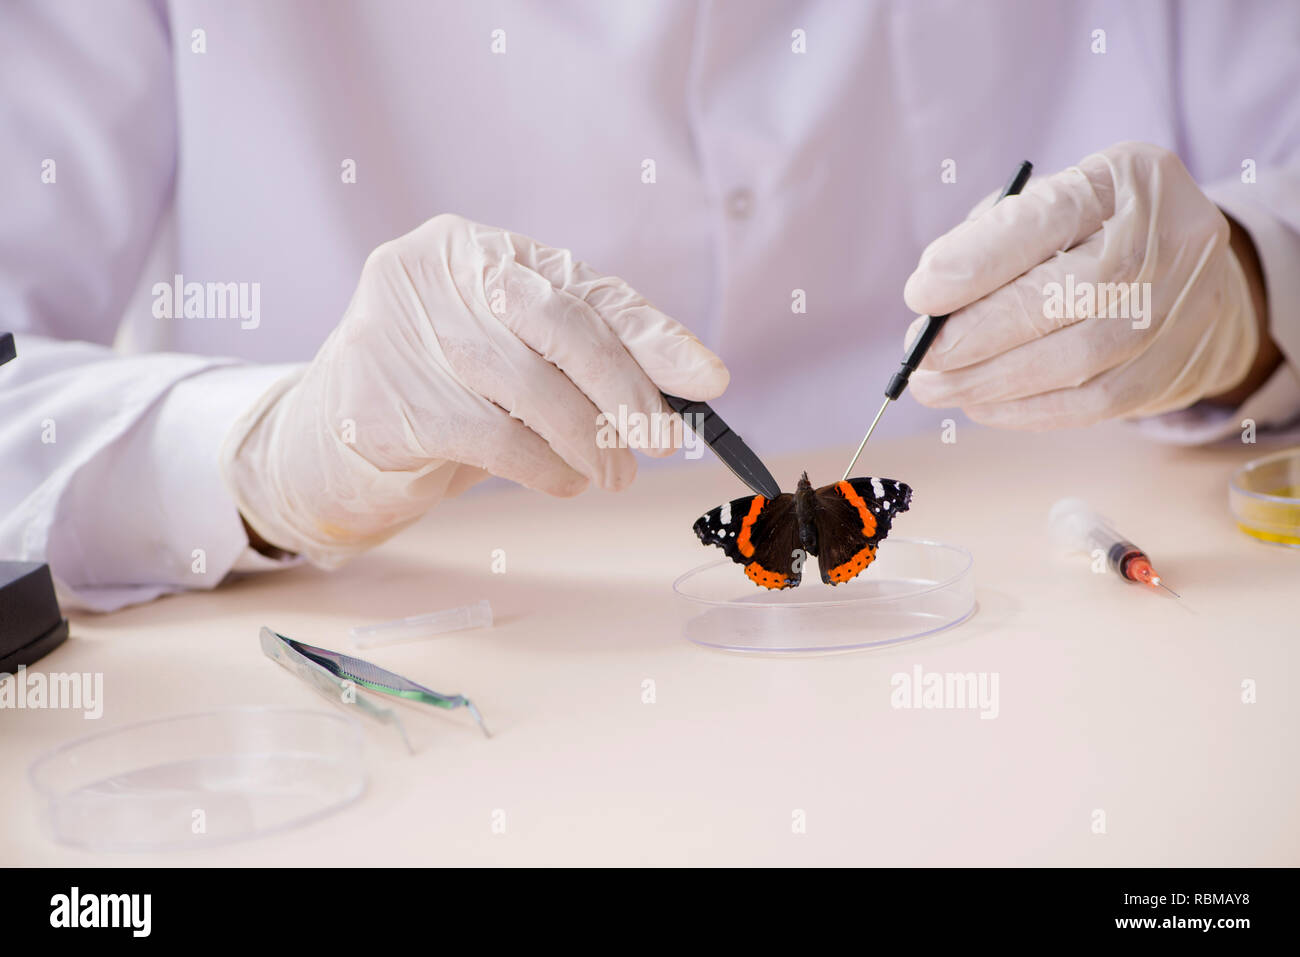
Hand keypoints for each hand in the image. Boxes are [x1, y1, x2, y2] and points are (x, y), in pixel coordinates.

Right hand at [221, 214, 727, 564]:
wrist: (322, 449)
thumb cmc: (440, 399)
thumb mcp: (512, 365)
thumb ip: (580, 361)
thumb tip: (689, 387)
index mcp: (474, 248)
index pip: (583, 287)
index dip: (652, 336)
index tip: (709, 380)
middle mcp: (434, 271)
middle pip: (562, 325)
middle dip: (625, 392)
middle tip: (661, 445)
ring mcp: (400, 330)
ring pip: (532, 387)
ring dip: (590, 443)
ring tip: (612, 475)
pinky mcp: (382, 399)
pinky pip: (496, 437)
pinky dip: (545, 467)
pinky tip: (562, 482)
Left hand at [902, 142, 1260, 428]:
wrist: (1198, 278)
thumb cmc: (1094, 235)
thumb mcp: (1050, 205)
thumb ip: (991, 237)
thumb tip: (932, 301)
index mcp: (1131, 178)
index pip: (1052, 214)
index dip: (981, 258)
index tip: (921, 294)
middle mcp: (1172, 238)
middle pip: (1069, 293)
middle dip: (979, 332)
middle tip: (922, 355)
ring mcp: (1185, 307)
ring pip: (1079, 358)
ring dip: (992, 381)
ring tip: (935, 386)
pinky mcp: (1178, 366)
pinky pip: (1094, 402)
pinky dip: (1026, 409)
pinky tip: (980, 405)